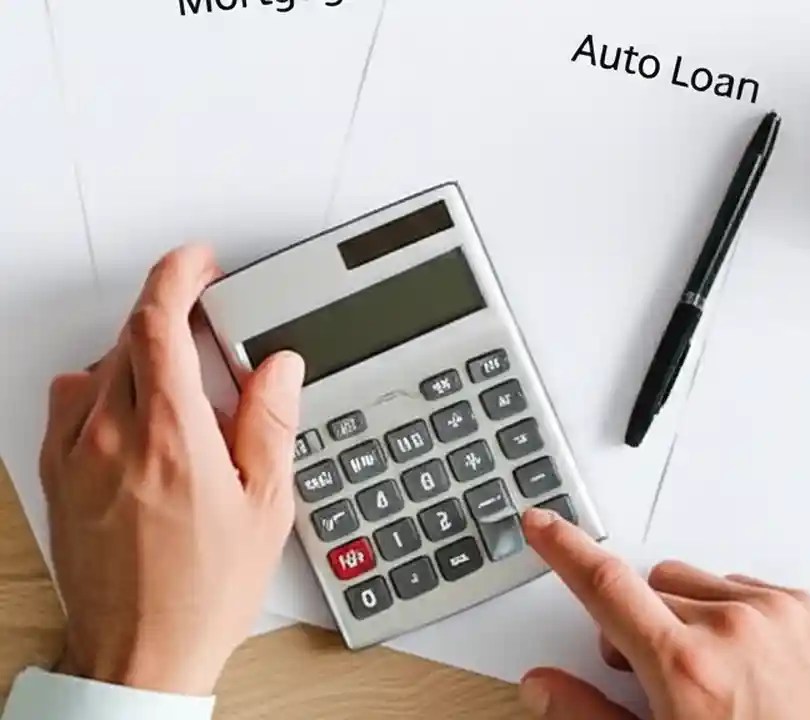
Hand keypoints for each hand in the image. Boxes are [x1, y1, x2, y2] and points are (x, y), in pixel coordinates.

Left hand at [39, 246, 304, 694]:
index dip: (177, 276)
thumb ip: (270, 424)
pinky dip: (103, 391)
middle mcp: (111, 437)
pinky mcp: (54, 475)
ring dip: (139, 357)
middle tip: (211, 335)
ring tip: (179, 389)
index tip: (197, 264)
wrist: (139, 653)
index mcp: (172, 437)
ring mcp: (73, 455)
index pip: (158, 323)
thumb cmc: (201, 593)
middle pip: (130, 338)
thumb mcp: (266, 507)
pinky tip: (136, 421)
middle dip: (171, 319)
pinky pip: (69, 404)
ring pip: (98, 367)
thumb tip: (277, 369)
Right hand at [518, 509, 809, 719]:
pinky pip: (748, 591)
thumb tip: (544, 686)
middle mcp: (734, 626)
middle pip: (651, 589)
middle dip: (637, 626)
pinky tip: (746, 670)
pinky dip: (734, 618)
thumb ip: (593, 716)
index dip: (563, 549)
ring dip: (688, 620)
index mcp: (687, 666)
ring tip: (707, 682)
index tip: (542, 524)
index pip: (605, 586)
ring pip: (699, 587)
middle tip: (647, 679)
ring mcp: (779, 614)